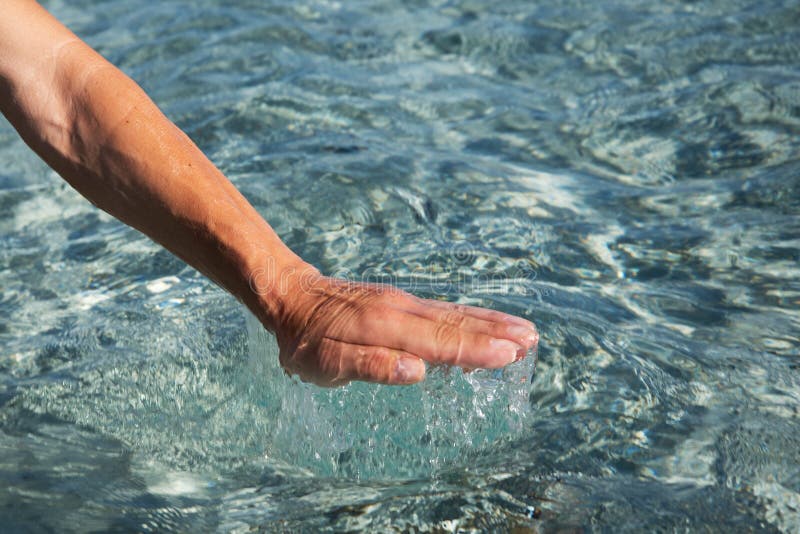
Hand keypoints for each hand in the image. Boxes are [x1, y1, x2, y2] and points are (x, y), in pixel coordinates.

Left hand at [270, 269, 538, 385]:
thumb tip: (416, 371)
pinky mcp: (402, 303)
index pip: (438, 340)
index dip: (475, 350)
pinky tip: (486, 324)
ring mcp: (404, 303)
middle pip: (456, 322)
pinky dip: (471, 316)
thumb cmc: (304, 339)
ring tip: (524, 330)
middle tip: (532, 340)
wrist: (291, 295)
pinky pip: (444, 310)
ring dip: (491, 322)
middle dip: (496, 332)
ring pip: (455, 312)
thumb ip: (369, 365)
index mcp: (383, 326)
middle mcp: (400, 309)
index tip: (509, 355)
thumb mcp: (324, 363)